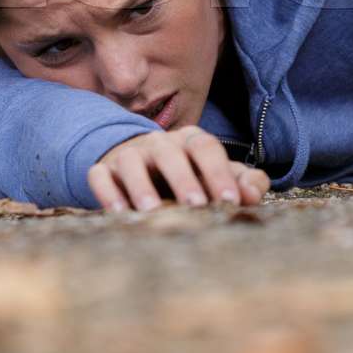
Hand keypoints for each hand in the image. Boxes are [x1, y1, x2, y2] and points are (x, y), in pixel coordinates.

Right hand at [88, 126, 270, 211]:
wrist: (144, 166)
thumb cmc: (192, 175)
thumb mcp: (220, 175)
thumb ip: (246, 182)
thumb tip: (252, 194)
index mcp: (192, 140)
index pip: (207, 147)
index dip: (219, 172)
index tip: (230, 200)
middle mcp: (160, 142)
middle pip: (171, 154)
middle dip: (183, 179)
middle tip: (195, 206)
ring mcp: (130, 154)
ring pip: (132, 163)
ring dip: (141, 186)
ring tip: (152, 211)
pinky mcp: (105, 168)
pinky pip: (100, 176)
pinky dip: (107, 192)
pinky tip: (119, 213)